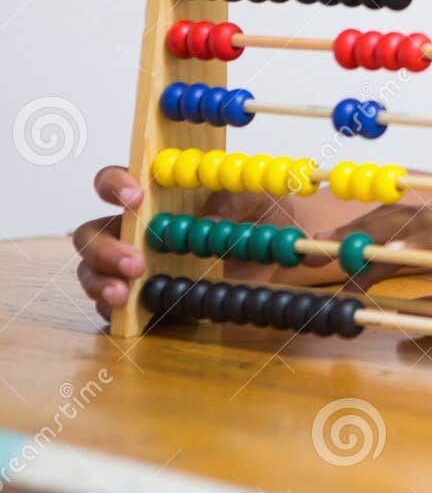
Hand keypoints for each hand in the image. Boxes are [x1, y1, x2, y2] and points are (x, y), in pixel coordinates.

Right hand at [74, 164, 321, 319]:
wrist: (278, 256)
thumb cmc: (261, 216)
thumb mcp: (258, 200)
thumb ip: (237, 201)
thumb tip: (210, 222)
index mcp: (153, 196)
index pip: (115, 183)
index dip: (115, 185)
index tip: (136, 197)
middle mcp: (133, 229)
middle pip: (91, 233)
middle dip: (104, 247)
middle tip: (134, 261)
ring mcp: (131, 265)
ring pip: (92, 270)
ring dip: (101, 280)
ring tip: (123, 293)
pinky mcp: (138, 298)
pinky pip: (109, 305)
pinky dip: (111, 307)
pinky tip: (126, 309)